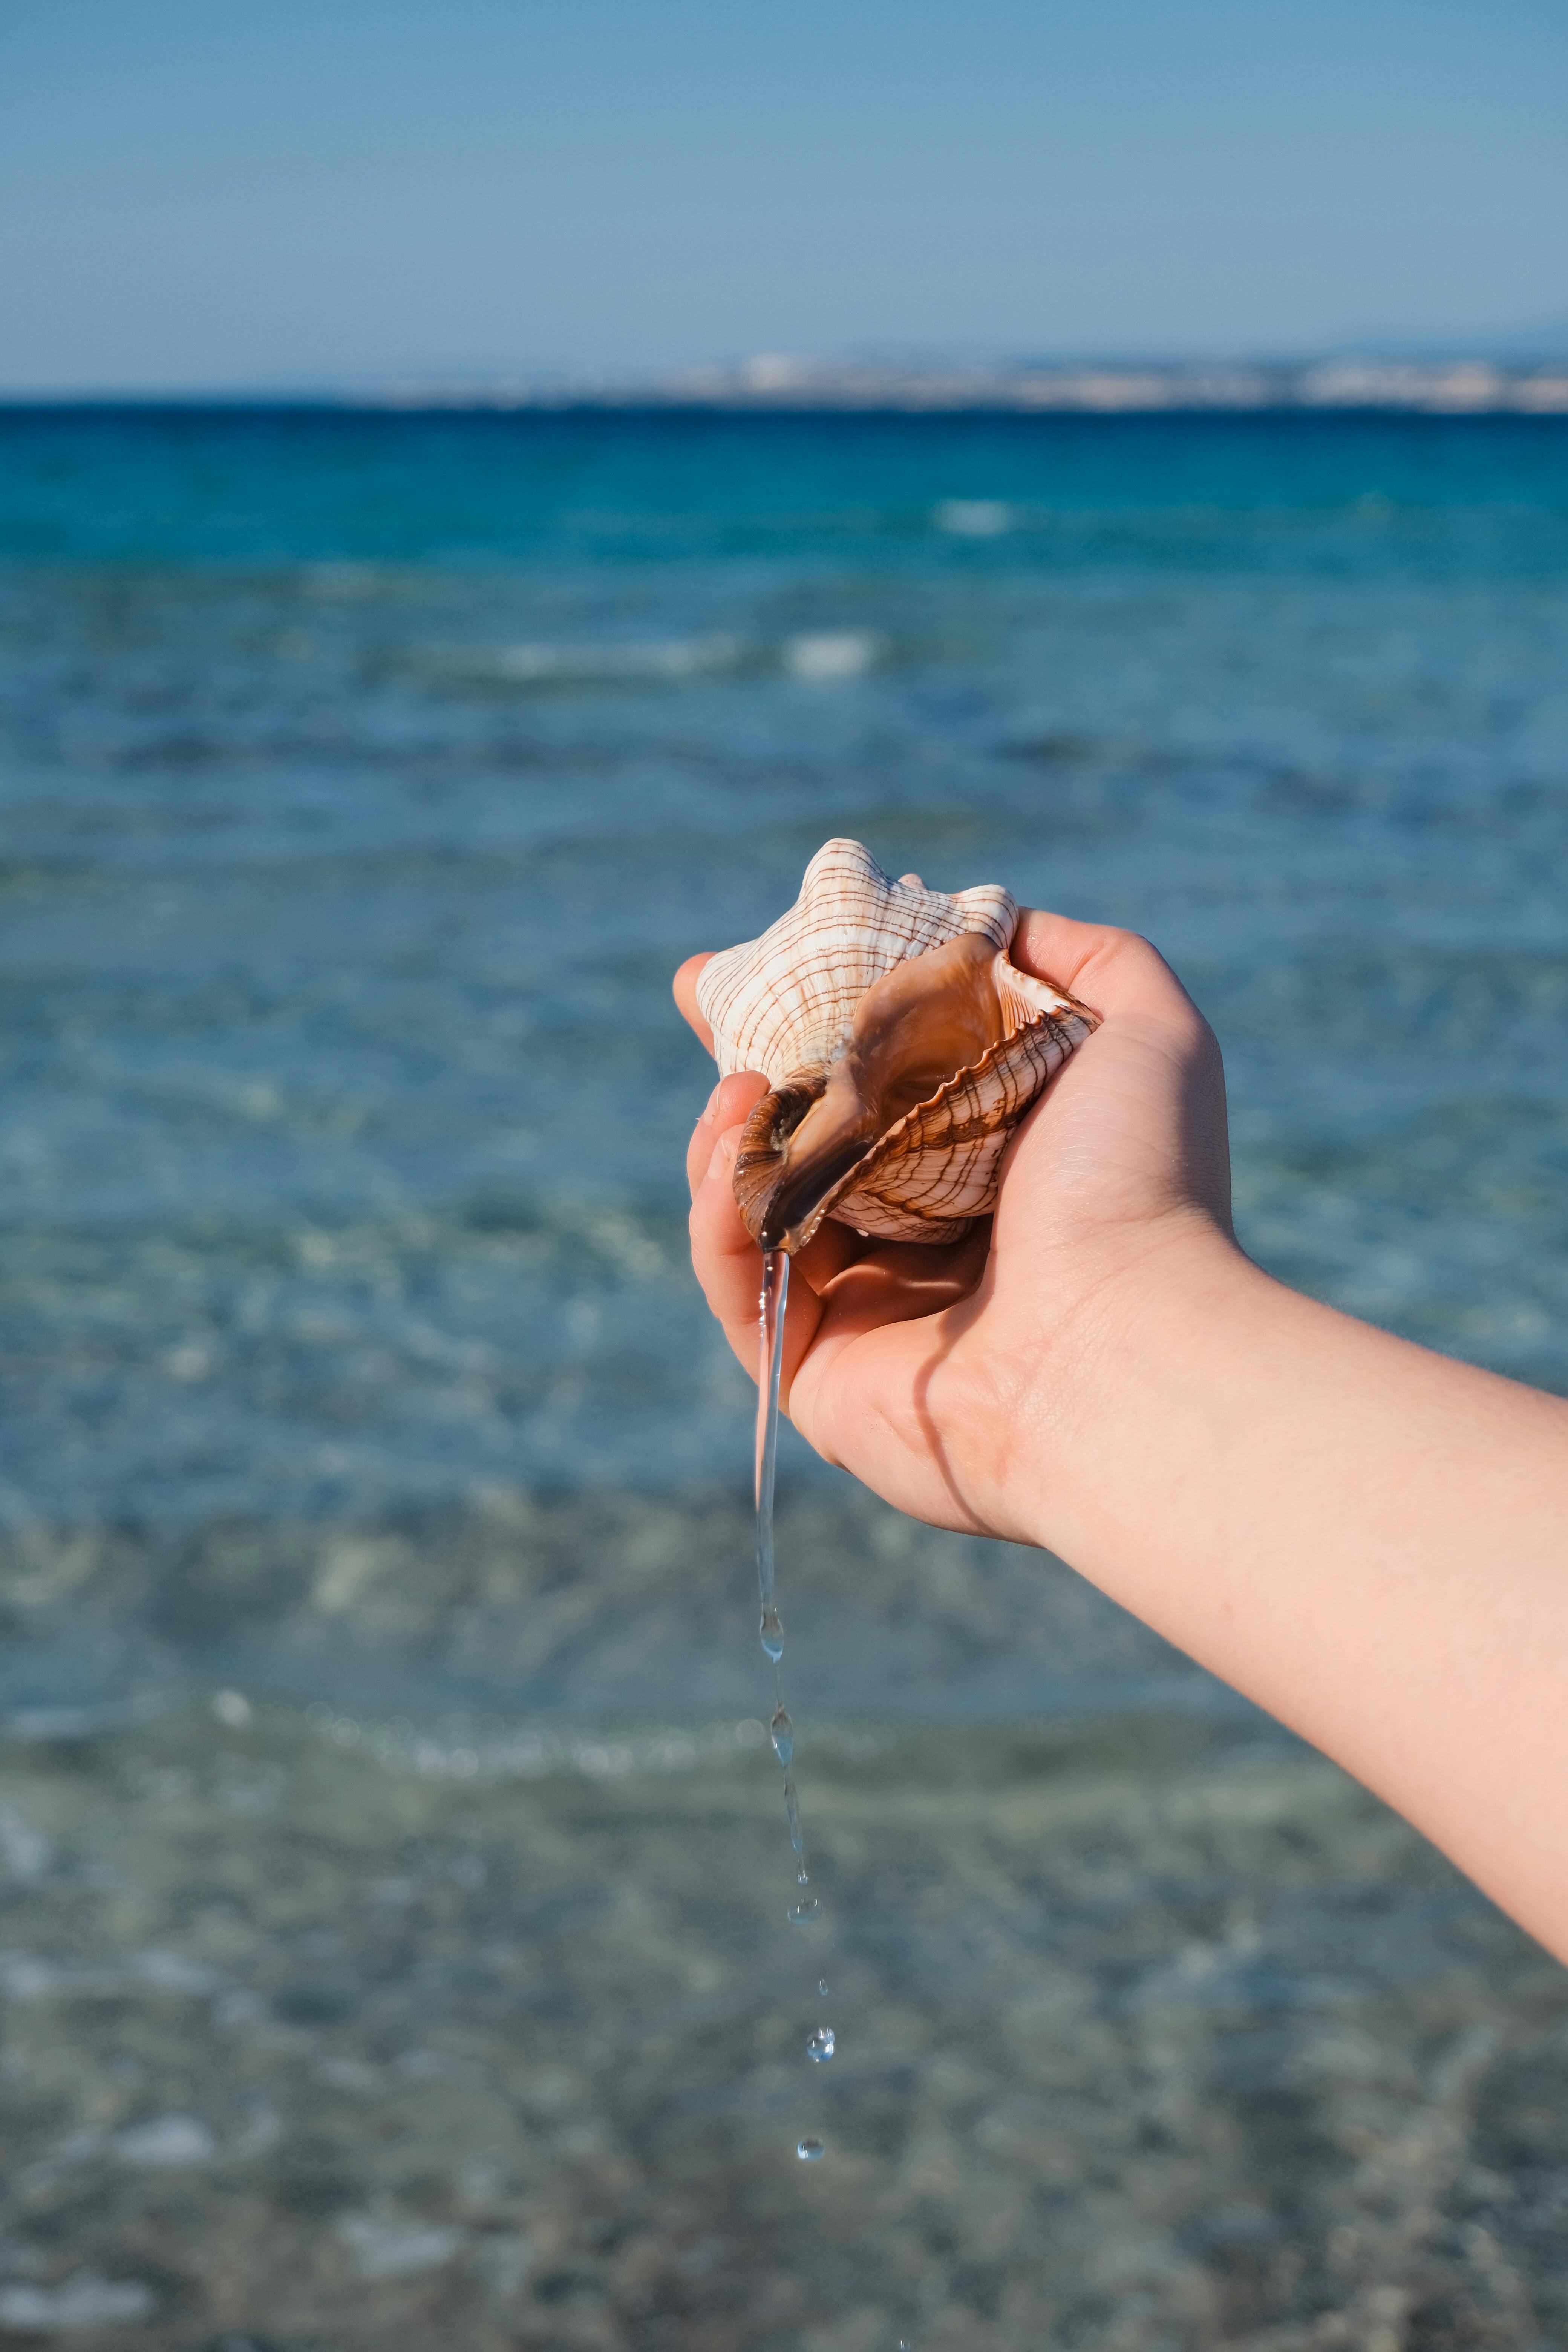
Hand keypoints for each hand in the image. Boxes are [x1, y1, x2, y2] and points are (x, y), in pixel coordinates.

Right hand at [674, 914, 1237, 1547]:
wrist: (1123, 1342)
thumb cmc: (1140, 1186)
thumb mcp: (1149, 1031)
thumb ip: (1084, 957)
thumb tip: (994, 920)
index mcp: (993, 1176)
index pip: (883, 1088)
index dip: (826, 1021)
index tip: (775, 958)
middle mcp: (927, 1248)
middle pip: (806, 1143)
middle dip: (744, 1066)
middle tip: (701, 993)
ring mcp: (866, 1315)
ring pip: (758, 1208)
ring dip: (725, 1134)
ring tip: (735, 1081)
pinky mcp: (815, 1375)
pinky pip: (739, 1285)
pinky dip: (717, 1212)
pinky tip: (730, 1144)